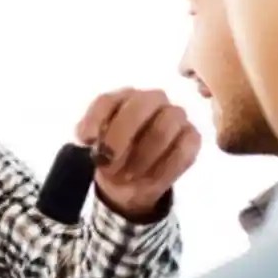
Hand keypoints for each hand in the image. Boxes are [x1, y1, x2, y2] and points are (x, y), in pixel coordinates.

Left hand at [76, 88, 200, 220]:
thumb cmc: (111, 156)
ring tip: (126, 176)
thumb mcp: (93, 147)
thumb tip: (89, 138)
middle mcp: (151, 99)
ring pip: (162, 130)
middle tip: (107, 163)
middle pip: (138, 107)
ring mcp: (175, 116)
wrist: (131, 179)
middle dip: (120, 137)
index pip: (106, 101)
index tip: (86, 141)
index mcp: (121, 98)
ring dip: (141, 158)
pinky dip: (163, 169)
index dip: (94, 119)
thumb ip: (89, 138)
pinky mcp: (192, 137)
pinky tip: (148, 179)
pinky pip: (182, 151)